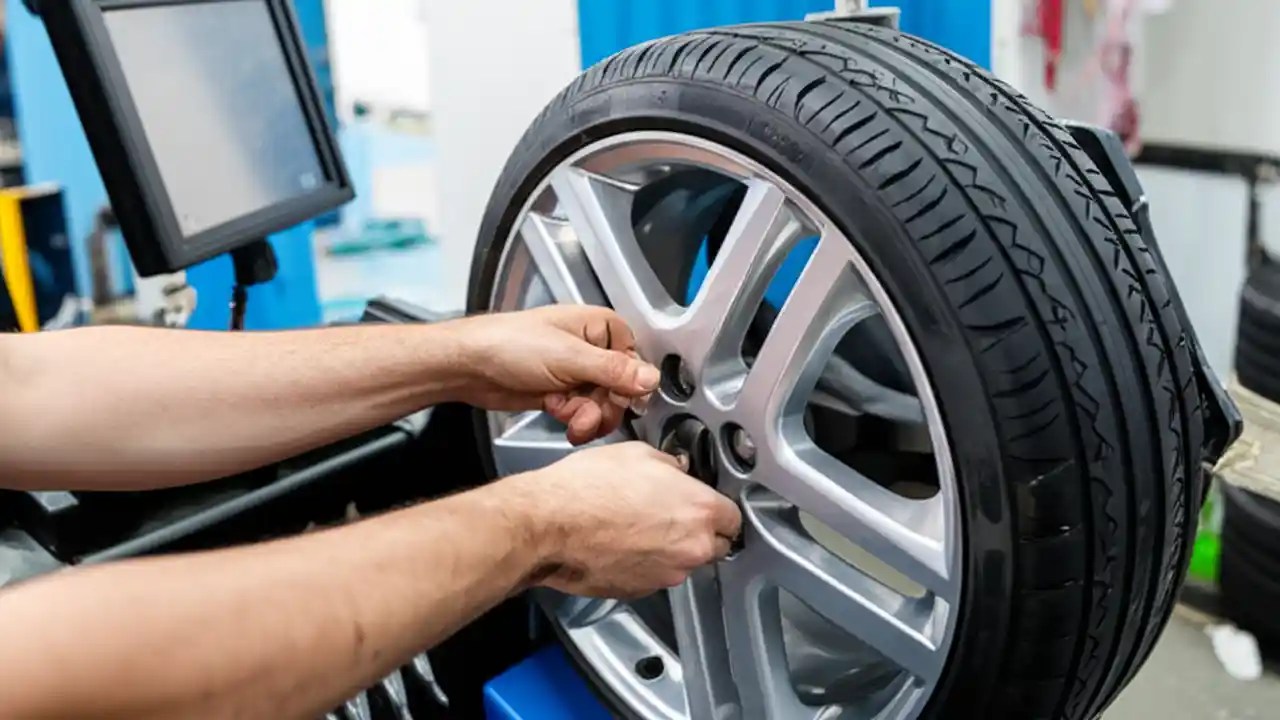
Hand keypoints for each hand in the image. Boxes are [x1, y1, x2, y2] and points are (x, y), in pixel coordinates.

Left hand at [452, 306, 658, 444]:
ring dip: (586, 417)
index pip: (636, 362)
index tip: (613, 399)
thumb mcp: (568, 357)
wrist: (469, 366)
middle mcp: (592, 349)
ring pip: (603, 406)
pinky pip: (584, 414)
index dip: (627, 387)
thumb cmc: (509, 344)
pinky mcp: (563, 393)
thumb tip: (651, 379)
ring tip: (565, 415)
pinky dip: (573, 420)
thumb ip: (613, 370)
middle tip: (583, 412)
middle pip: (621, 390)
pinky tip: (555, 412)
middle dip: (602, 407)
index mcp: (600, 327)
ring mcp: (577, 372)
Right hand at [508, 442, 741, 598]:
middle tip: (669, 513)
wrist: (549, 524)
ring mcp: (666, 574)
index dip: (717, 509)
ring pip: (681, 562)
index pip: (733, 518)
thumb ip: (670, 466)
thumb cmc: (587, 488)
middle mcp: (690, 548)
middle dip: (697, 531)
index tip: (704, 502)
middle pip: (713, 545)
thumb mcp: (637, 454)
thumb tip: (675, 471)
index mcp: (699, 510)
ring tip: (634, 525)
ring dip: (668, 548)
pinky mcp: (640, 591)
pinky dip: (643, 563)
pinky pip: (653, 576)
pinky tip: (620, 543)